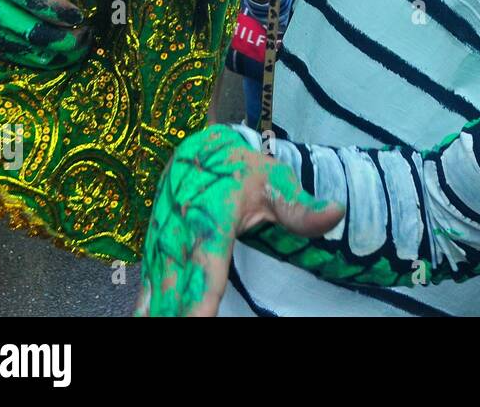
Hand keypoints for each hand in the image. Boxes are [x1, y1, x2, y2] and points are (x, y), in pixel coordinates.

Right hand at [0, 0, 89, 67]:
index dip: (56, 9)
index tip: (79, 15)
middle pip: (30, 31)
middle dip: (64, 37)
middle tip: (88, 32)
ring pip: (29, 50)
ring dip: (62, 52)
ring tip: (84, 43)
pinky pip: (24, 61)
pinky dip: (51, 60)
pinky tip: (71, 54)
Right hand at [136, 125, 343, 316]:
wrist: (200, 147)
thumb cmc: (244, 170)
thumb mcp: (276, 181)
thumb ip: (301, 207)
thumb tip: (337, 213)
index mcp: (214, 218)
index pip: (208, 265)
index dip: (201, 298)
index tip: (198, 322)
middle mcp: (182, 231)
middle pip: (178, 282)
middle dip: (175, 312)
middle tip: (182, 332)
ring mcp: (163, 239)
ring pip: (157, 283)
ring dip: (158, 307)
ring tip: (155, 326)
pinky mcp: (154, 245)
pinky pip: (148, 278)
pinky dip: (146, 300)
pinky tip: (142, 318)